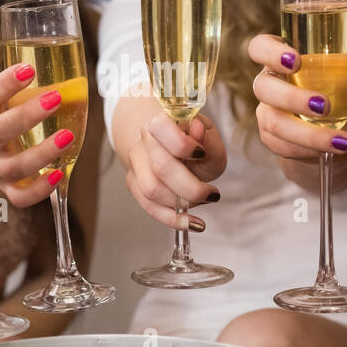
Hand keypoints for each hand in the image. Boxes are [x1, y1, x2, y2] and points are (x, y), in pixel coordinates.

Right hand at [0, 62, 76, 206]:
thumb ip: (13, 84)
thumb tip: (51, 63)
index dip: (6, 83)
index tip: (28, 70)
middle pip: (0, 131)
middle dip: (26, 115)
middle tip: (54, 99)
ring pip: (15, 166)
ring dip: (42, 152)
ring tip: (67, 136)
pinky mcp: (6, 187)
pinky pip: (20, 196)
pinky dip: (39, 189)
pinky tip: (58, 174)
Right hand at [124, 109, 225, 230]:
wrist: (173, 149)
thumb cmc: (195, 145)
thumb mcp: (210, 139)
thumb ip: (207, 138)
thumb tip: (197, 129)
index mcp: (161, 122)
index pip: (162, 129)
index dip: (183, 145)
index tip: (202, 155)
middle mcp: (144, 141)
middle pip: (160, 167)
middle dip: (191, 187)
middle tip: (212, 194)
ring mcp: (136, 164)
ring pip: (151, 190)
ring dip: (181, 203)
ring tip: (203, 201)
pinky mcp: (134, 185)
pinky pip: (149, 206)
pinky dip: (172, 219)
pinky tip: (192, 224)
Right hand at [247, 34, 346, 162]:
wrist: (344, 130)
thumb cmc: (346, 89)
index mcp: (283, 59)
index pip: (260, 47)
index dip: (270, 52)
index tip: (296, 61)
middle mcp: (270, 84)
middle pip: (263, 87)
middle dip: (292, 98)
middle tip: (325, 105)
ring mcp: (268, 113)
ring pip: (273, 123)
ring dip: (308, 134)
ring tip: (342, 140)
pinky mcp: (273, 140)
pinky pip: (281, 146)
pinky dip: (308, 150)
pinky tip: (332, 150)